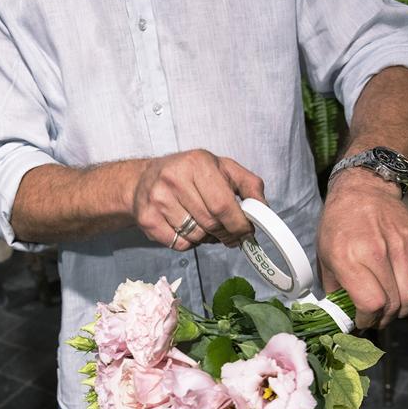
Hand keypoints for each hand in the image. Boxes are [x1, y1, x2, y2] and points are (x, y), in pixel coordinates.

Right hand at [130, 149, 264, 249]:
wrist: (144, 179)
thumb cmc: (189, 174)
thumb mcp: (223, 169)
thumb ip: (249, 186)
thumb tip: (263, 211)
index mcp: (198, 164)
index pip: (223, 205)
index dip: (239, 224)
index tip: (246, 231)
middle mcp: (174, 179)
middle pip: (211, 223)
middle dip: (225, 233)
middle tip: (228, 232)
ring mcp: (158, 200)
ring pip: (196, 237)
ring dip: (206, 238)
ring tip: (203, 224)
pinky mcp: (147, 219)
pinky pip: (179, 244)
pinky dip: (188, 243)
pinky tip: (184, 227)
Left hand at [317, 168, 407, 328]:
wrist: (362, 189)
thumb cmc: (338, 224)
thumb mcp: (325, 257)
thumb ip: (334, 289)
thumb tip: (342, 317)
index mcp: (350, 257)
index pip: (371, 303)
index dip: (367, 320)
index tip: (362, 321)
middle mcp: (378, 252)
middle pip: (393, 303)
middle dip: (384, 319)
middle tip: (377, 317)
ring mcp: (404, 245)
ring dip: (405, 308)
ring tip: (394, 307)